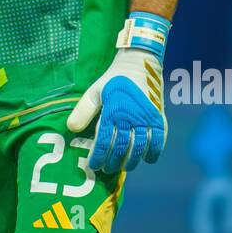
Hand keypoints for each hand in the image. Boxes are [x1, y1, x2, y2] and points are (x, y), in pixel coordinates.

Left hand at [68, 13, 169, 172]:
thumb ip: (83, 111)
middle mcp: (131, 117)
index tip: (93, 166)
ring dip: (132, 160)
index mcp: (114, 111)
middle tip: (107, 170)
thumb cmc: (113, 78)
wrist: (139, 62)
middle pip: (122, 148)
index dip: (98, 156)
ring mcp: (147, 118)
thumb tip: (72, 129)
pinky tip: (148, 159)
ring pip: (140, 147)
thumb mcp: (94, 91)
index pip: (104, 141)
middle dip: (113, 162)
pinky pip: (159, 140)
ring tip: (125, 167)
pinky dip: (154, 152)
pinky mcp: (159, 116)